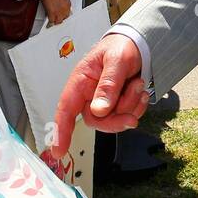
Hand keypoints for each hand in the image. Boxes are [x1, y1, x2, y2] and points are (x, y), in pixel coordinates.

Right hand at [40, 0, 71, 25]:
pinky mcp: (52, 14)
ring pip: (58, 22)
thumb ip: (62, 2)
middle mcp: (65, 9)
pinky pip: (52, 21)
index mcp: (68, 4)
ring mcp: (59, 12)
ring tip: (52, 22)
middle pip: (64, 18)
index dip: (63, 15)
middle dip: (60, 19)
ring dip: (55, 21)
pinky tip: (48, 24)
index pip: (68, 13)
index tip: (60, 15)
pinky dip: (49, 23)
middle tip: (56, 19)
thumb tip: (59, 5)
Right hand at [51, 34, 148, 156]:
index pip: (66, 109)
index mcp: (80, 82)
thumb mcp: (116, 60)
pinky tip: (140, 90)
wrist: (138, 46)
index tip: (58, 151)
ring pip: (114, 120)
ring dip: (131, 105)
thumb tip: (98, 110)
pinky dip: (137, 106)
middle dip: (117, 117)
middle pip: (97, 121)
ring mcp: (103, 103)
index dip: (60, 131)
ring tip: (137, 83)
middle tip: (135, 104)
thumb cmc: (121, 47)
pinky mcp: (116, 107)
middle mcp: (89, 95)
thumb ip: (108, 84)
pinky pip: (127, 117)